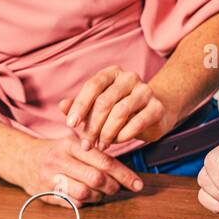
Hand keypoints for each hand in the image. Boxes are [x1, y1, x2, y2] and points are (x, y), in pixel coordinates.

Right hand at [4, 135, 143, 206]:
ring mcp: (50, 178)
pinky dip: (84, 203)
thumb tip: (124, 166)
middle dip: (112, 187)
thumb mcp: (72, 140)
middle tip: (116, 188)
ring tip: (100, 193)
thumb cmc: (55, 150)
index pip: (104, 161)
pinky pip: (72, 203)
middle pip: (96, 179)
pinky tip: (86, 197)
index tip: (138, 184)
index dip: (125, 174)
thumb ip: (96, 149)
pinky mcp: (44, 194)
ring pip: (85, 193)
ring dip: (99, 196)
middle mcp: (60, 160)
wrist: (20, 158)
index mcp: (71, 144)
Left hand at [59, 65, 176, 152]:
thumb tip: (62, 106)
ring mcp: (145, 91)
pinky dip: (123, 136)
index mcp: (113, 73)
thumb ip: (80, 106)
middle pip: (105, 101)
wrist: (154, 114)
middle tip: (87, 143)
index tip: (70, 124)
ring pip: (120, 112)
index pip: (93, 85)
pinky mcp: (157, 107)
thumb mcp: (98, 107)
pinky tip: (117, 141)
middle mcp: (130, 78)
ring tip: (101, 145)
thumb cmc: (121, 109)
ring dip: (106, 133)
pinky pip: (137, 122)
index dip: (80, 105)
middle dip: (92, 126)